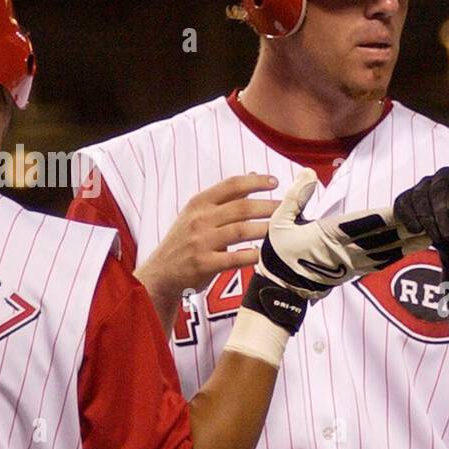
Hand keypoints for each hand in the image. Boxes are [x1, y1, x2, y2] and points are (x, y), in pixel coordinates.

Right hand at [138, 172, 276, 302]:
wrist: (160, 273)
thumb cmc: (184, 242)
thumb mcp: (197, 214)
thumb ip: (225, 197)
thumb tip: (252, 175)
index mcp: (199, 203)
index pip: (231, 185)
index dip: (256, 182)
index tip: (275, 182)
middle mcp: (200, 219)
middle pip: (242, 208)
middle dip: (269, 207)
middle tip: (288, 210)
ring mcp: (201, 241)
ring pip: (241, 230)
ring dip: (265, 230)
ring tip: (283, 231)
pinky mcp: (204, 264)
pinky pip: (234, 258)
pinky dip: (252, 256)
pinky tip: (265, 255)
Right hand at [256, 167, 423, 300]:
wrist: (281, 289)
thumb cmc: (279, 253)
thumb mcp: (280, 221)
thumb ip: (296, 197)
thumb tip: (309, 173)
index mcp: (328, 236)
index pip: (362, 223)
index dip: (385, 216)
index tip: (403, 208)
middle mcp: (345, 251)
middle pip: (382, 236)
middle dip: (407, 227)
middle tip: (430, 216)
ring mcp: (351, 263)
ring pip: (386, 250)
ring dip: (409, 241)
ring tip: (432, 231)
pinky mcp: (354, 272)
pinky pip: (381, 262)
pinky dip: (399, 253)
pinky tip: (413, 247)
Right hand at [393, 163, 448, 261]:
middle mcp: (445, 174)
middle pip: (437, 187)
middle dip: (441, 213)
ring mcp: (426, 185)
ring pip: (419, 196)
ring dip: (427, 219)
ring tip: (439, 239)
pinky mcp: (410, 197)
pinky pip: (403, 202)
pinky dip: (407, 216)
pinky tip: (417, 231)